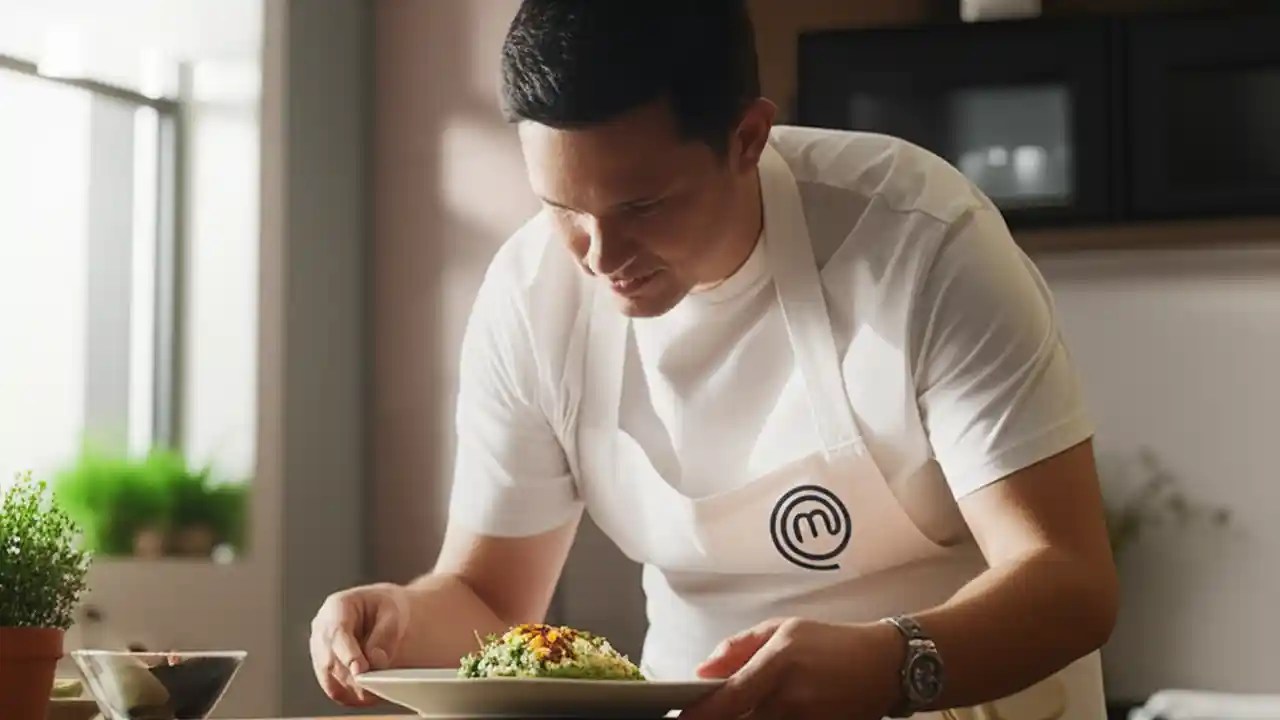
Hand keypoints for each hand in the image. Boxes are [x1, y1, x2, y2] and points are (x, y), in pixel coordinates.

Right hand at [309, 582, 411, 705]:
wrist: (383, 613)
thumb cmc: (386, 608)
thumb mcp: (393, 611)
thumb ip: (385, 634)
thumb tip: (375, 659)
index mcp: (336, 607)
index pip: (336, 633)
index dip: (347, 654)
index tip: (360, 669)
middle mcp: (322, 629)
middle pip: (329, 659)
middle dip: (350, 676)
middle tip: (372, 686)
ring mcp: (320, 650)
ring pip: (329, 677)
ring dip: (351, 688)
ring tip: (374, 692)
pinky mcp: (326, 669)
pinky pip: (333, 688)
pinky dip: (350, 694)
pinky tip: (368, 695)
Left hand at [681, 618, 904, 719]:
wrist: (885, 666)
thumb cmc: (831, 643)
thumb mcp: (784, 628)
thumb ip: (738, 647)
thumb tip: (702, 671)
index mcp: (780, 662)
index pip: (730, 697)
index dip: (701, 713)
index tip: (680, 718)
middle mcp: (792, 697)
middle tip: (708, 715)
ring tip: (751, 707)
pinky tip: (768, 713)